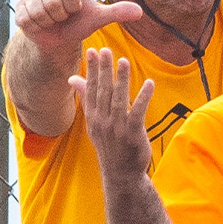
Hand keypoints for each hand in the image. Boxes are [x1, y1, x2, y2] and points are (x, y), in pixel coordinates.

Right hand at [15, 0, 142, 49]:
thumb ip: (117, 13)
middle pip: (52, 2)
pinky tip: (42, 24)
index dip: (73, 7)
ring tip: (53, 20)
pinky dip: (36, 26)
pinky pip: (27, 18)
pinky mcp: (19, 5)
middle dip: (61, 16)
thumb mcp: (98, 19)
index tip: (76, 10)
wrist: (59, 38)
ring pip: (39, 11)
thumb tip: (140, 12)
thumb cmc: (79, 24)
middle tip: (64, 17)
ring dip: (48, 21)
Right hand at [69, 48, 154, 181]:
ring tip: (124, 61)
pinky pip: (138, 111)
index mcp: (93, 116)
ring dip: (122, 79)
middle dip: (104, 70)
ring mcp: (117, 127)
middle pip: (103, 91)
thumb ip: (86, 98)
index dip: (92, 69)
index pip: (91, 89)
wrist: (120, 173)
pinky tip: (149, 83)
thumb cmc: (109, 144)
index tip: (92, 51)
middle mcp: (102, 121)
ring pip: (119, 99)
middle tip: (106, 50)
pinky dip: (143, 97)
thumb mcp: (94, 122)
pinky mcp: (132, 133)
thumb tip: (73, 78)